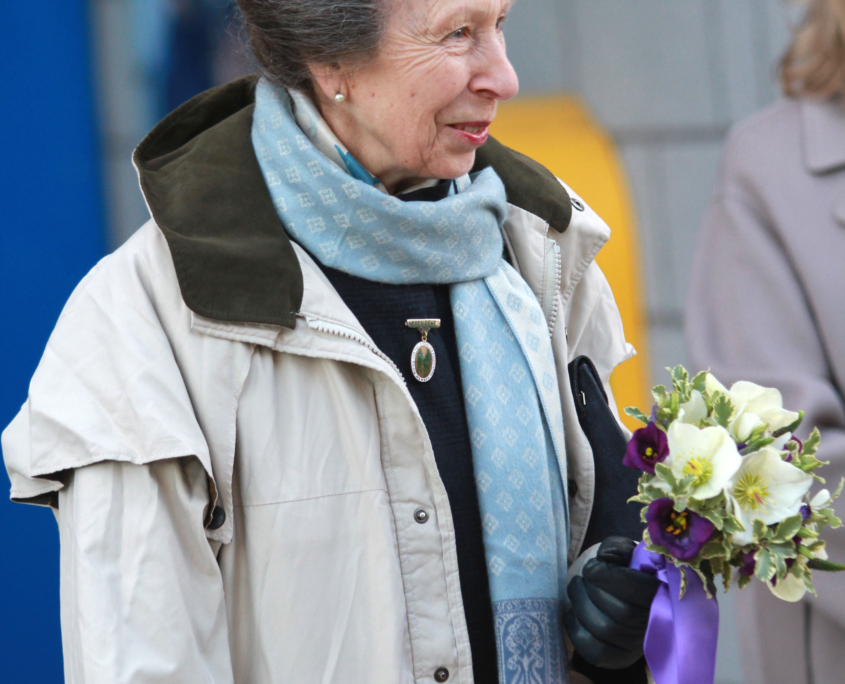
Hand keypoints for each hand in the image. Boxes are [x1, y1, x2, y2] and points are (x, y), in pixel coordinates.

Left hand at [564, 537, 659, 669]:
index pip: (640, 591)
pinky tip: (575, 612)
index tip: (593, 567)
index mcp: (660, 594)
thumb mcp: (623, 553)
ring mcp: (634, 645)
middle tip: (585, 578)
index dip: (610, 577)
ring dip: (582, 604)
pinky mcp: (615, 658)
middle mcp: (652, 624)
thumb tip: (607, 557)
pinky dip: (576, 626)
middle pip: (622, 612)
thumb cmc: (619, 571)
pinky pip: (592, 648)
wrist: (616, 595)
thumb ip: (616, 548)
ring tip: (579, 590)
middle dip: (594, 590)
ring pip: (605, 629)